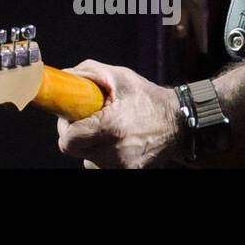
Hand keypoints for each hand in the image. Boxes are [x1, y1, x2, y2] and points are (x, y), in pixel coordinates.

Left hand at [55, 60, 181, 168]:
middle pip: (75, 150)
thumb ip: (88, 72)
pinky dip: (103, 154)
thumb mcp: (119, 76)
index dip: (65, 126)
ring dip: (90, 145)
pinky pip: (102, 165)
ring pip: (87, 159)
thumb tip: (64, 77)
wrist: (179, 122)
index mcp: (111, 127)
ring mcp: (123, 166)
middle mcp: (116, 152)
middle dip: (76, 134)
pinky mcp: (129, 172)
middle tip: (87, 120)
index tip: (72, 115)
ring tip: (107, 130)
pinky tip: (116, 141)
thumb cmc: (147, 97)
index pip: (68, 139)